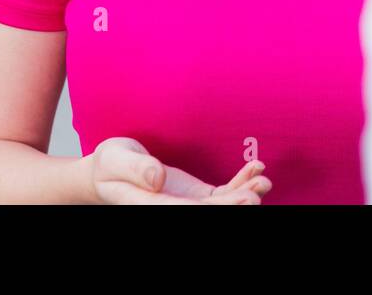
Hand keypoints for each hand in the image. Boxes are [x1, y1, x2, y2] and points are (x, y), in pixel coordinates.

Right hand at [86, 137, 270, 204]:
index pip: (186, 211)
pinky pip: (221, 194)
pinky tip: (255, 168)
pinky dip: (240, 182)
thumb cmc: (109, 164)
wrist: (108, 169)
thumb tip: (157, 178)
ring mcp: (186, 203)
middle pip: (209, 212)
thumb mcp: (115, 159)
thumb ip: (135, 168)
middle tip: (258, 191)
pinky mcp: (195, 195)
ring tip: (263, 179)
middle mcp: (171, 208)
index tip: (241, 200)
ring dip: (244, 193)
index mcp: (150, 205)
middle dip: (236, 204)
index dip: (217, 209)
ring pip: (220, 205)